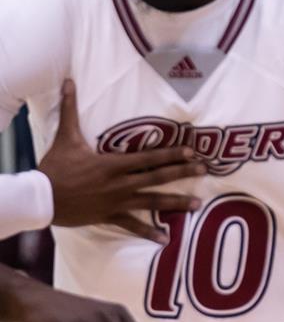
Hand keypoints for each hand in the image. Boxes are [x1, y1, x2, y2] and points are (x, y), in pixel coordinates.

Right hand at [41, 80, 202, 241]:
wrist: (41, 196)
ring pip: (152, 202)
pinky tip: (166, 239)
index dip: (171, 154)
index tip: (192, 152)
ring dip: (175, 203)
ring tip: (197, 204)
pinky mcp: (110, 216)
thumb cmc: (55, 166)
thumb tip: (68, 81)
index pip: (148, 158)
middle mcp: (120, 183)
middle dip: (182, 173)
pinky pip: (132, 225)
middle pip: (157, 177)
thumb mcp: (65, 136)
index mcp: (112, 164)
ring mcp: (117, 201)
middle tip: (204, 171)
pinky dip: (148, 232)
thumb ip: (70, 108)